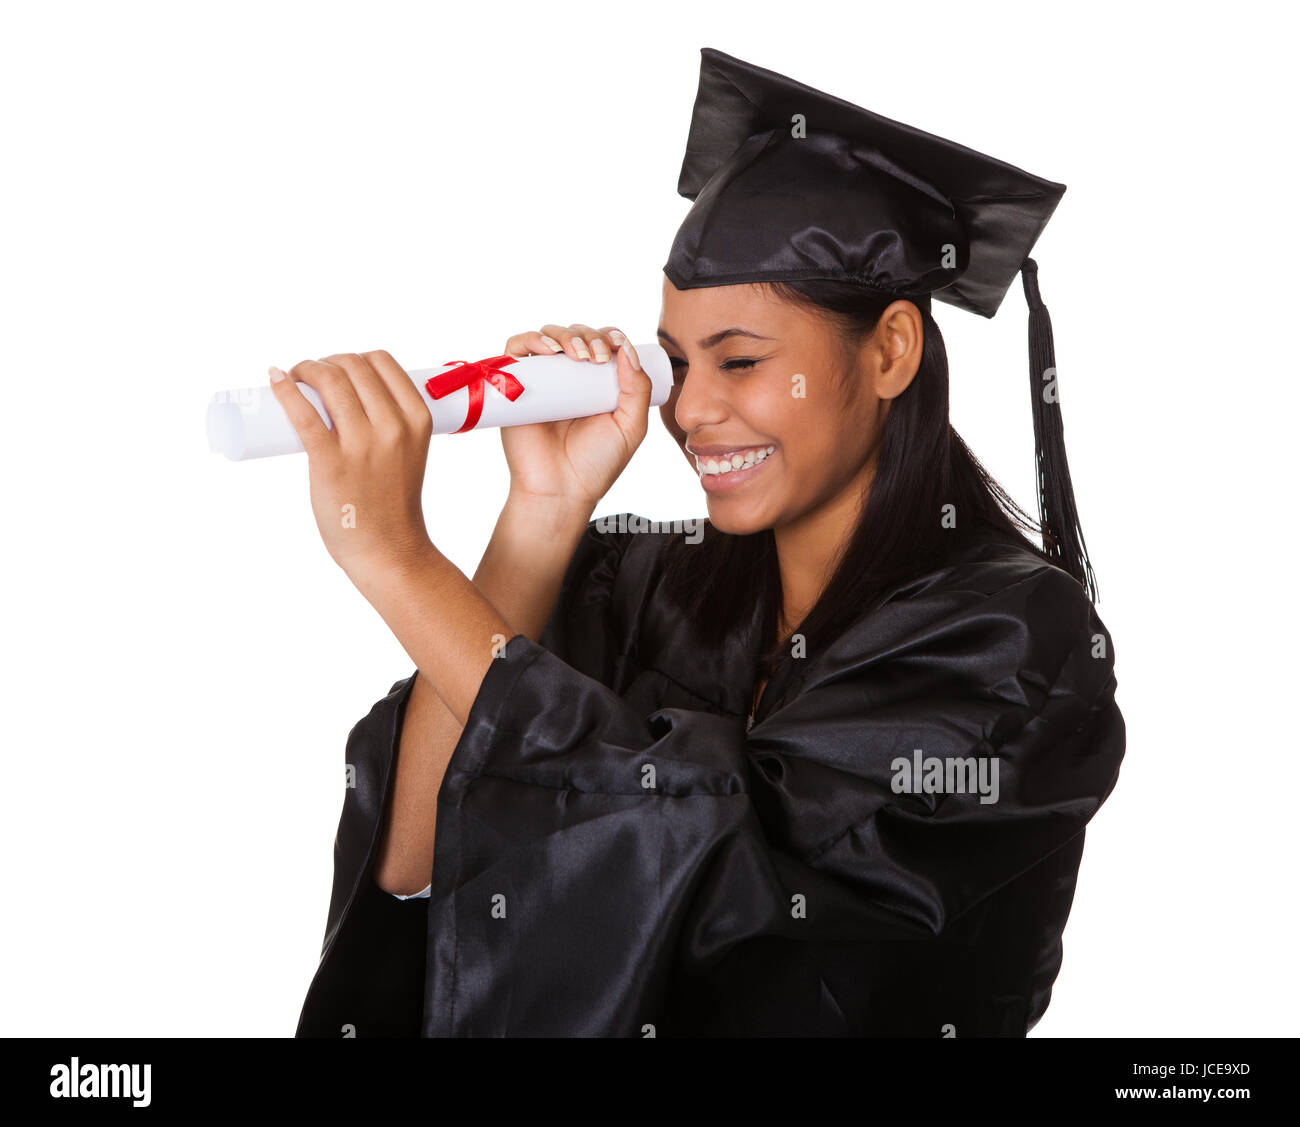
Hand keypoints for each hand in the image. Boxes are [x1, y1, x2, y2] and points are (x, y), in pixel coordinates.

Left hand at [269, 350, 433, 583]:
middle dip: (326, 361)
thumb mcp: (408, 453)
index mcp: (417, 419)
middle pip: (352, 366)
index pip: (382, 362)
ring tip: (294, 378)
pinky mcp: (331, 462)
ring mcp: (362, 444)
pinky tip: (276, 379)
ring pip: (329, 380)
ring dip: (305, 368)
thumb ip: (390, 427)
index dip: (354, 357)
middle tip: (310, 375)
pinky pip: (302, 414)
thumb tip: (347, 400)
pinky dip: (284, 390)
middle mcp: (393, 426)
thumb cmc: (393, 503)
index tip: (338, 368)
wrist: (389, 550)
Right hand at [498, 324, 651, 511]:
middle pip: (576, 333)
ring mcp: (541, 380)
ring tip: (577, 355)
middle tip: (596, 358)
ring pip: (548, 336)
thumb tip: (626, 348)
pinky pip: (515, 351)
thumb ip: (637, 389)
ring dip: (565, 335)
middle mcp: (568, 377)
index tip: (617, 345)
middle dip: (589, 336)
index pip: (602, 342)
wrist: (560, 491)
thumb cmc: (596, 464)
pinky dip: (530, 340)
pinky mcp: (514, 387)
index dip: (609, 335)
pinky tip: (548, 350)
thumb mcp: (630, 427)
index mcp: (596, 383)